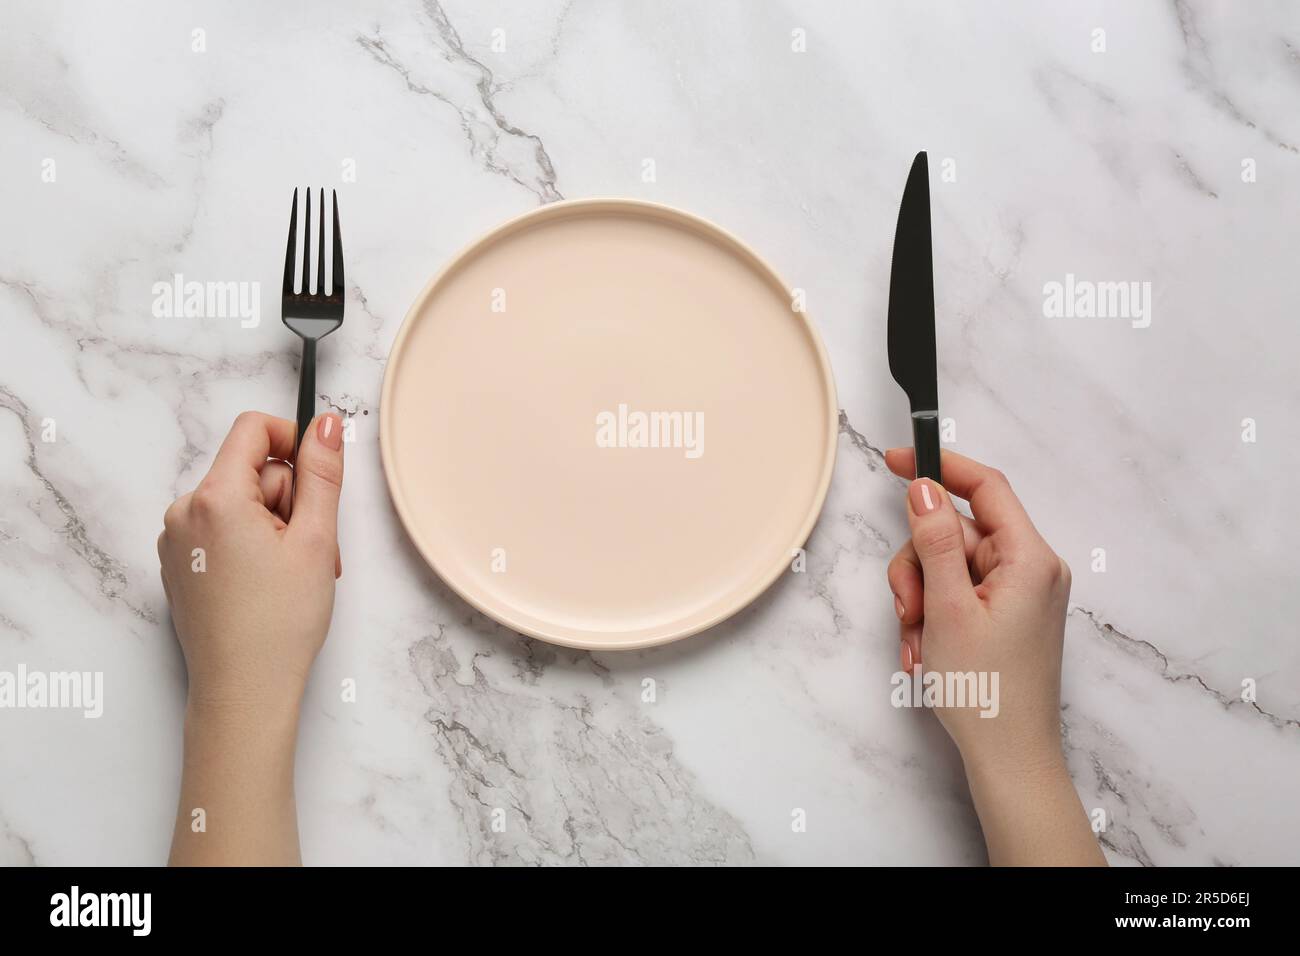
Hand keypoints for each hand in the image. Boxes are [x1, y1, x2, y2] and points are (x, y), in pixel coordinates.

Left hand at [160, 410, 343, 865]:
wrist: (244, 691)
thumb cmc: (279, 623)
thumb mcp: (316, 539)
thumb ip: (321, 474)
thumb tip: (324, 425)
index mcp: (215, 498)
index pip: (253, 429)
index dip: (293, 439)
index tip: (319, 473)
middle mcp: (185, 513)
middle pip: (249, 470)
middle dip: (289, 498)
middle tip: (312, 547)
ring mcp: (176, 542)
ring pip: (239, 503)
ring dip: (275, 525)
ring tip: (295, 572)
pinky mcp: (179, 566)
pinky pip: (222, 532)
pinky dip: (252, 546)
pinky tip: (270, 584)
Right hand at [885, 448, 1103, 864]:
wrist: (1009, 758)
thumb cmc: (986, 690)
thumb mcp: (946, 608)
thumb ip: (934, 542)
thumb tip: (924, 488)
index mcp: (1029, 559)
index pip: (985, 487)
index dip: (940, 465)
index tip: (897, 459)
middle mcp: (1031, 570)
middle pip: (956, 532)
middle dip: (920, 565)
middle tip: (909, 608)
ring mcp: (1019, 595)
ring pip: (949, 565)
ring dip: (921, 598)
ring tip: (920, 641)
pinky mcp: (1006, 618)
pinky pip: (958, 595)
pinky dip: (934, 617)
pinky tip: (927, 653)